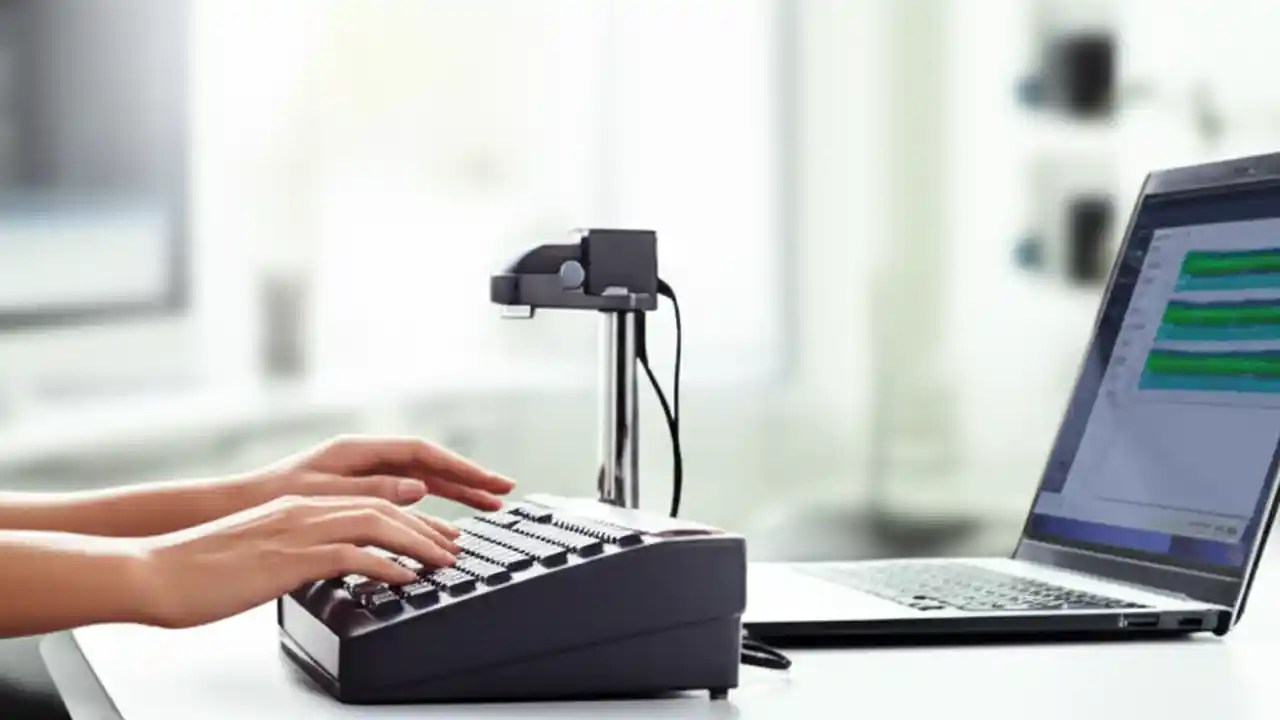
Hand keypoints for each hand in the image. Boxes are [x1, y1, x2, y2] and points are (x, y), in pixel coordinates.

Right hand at [134, 494, 456, 628]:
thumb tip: (327, 564)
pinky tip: (405, 578)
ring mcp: (298, 530)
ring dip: (417, 542)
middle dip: (426, 527)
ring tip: (443, 562)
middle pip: (383, 507)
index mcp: (298, 506)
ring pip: (375, 524)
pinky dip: (385, 565)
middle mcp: (304, 510)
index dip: (407, 517)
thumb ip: (298, 551)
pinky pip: (351, 555)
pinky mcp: (290, 557)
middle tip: (454, 547)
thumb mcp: (262, 552)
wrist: (157, 573)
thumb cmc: (202, 570)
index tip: (435, 535)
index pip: (367, 501)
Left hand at [254, 435, 516, 513]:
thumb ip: (374, 491)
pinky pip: (404, 497)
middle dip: (468, 479)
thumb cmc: (272, 497)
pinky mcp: (358, 493)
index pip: (423, 453)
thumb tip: (418, 487)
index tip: (488, 481)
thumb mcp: (324, 494)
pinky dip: (429, 508)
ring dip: (455, 494)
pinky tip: (447, 520)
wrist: (237, 507)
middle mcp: (365, 458)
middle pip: (429, 466)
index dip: (460, 467)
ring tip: (489, 508)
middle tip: (504, 492)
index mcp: (358, 450)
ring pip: (421, 481)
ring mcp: (363, 475)